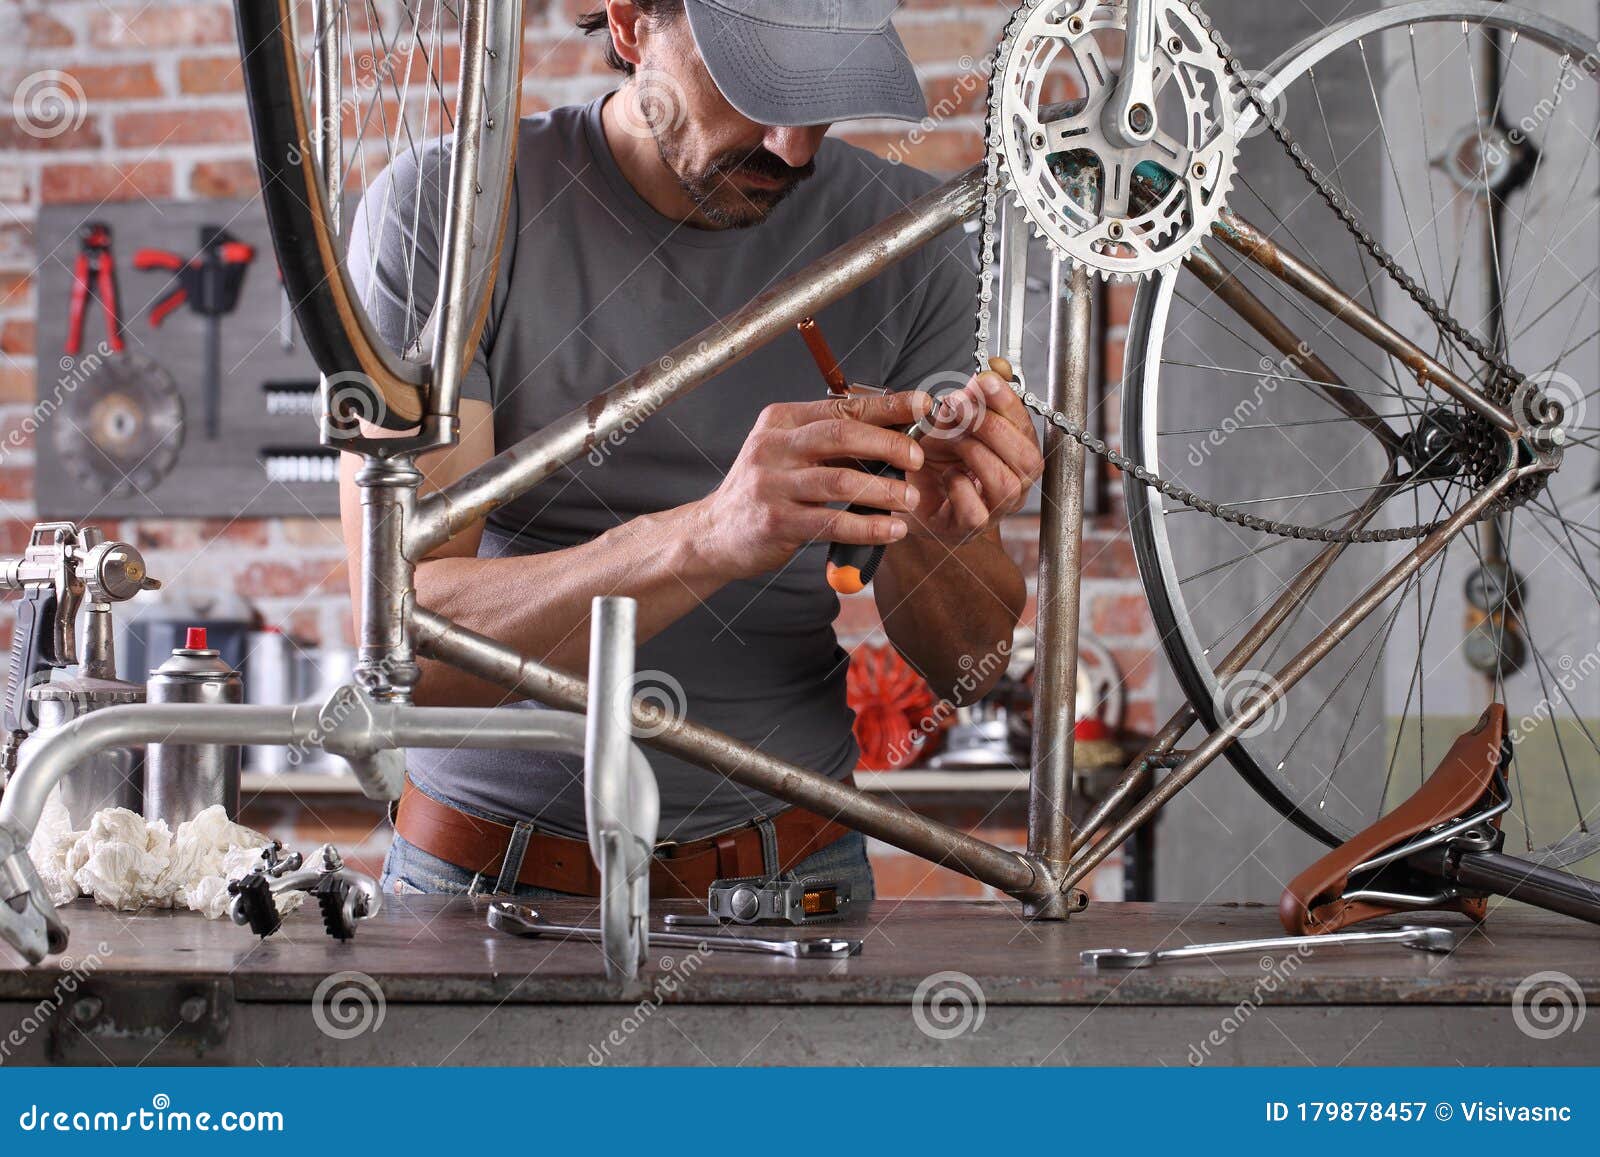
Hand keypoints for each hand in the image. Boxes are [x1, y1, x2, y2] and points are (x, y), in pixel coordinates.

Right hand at [689, 392, 932, 579]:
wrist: (714, 532)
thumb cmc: (765, 489)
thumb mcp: (786, 451)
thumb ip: (829, 441)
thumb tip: (893, 430)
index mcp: (781, 420)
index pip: (841, 406)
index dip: (887, 405)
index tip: (922, 405)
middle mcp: (773, 447)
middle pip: (841, 435)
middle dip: (888, 444)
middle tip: (917, 459)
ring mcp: (772, 484)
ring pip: (840, 480)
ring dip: (883, 490)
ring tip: (909, 499)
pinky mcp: (775, 522)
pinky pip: (831, 522)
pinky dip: (867, 526)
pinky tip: (891, 530)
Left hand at [904, 368, 1043, 544]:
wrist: (905, 494)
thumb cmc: (936, 458)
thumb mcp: (952, 419)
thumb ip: (977, 396)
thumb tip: (998, 367)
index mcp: (1017, 455)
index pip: (1028, 429)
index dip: (1008, 403)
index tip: (984, 382)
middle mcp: (1016, 484)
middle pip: (1028, 460)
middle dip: (993, 428)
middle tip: (958, 408)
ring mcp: (995, 510)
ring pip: (1007, 485)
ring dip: (975, 454)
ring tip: (949, 441)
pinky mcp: (969, 529)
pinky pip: (976, 512)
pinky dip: (959, 488)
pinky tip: (947, 476)